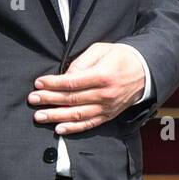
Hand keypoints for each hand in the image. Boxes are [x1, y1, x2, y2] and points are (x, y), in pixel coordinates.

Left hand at [27, 43, 146, 133]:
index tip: (39, 83)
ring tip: (39, 116)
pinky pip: (89, 124)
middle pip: (72, 99)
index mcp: (102, 76)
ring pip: (78, 114)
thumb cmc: (121, 57)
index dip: (53, 84)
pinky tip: (59, 129)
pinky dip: (73, 128)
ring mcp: (107, 107)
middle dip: (49, 100)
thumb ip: (82, 62)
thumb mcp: (102, 50)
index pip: (72, 83)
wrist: (145, 71)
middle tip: (33, 99)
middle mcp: (105, 94)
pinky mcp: (109, 115)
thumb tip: (65, 75)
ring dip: (56, 116)